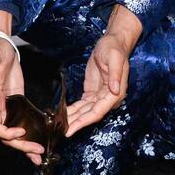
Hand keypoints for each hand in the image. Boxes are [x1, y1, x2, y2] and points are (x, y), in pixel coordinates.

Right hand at [0, 36, 44, 165]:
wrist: (1, 48)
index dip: (6, 133)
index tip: (21, 131)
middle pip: (6, 136)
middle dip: (21, 146)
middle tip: (38, 151)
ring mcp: (7, 109)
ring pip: (13, 135)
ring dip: (25, 147)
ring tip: (40, 157)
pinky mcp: (17, 105)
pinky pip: (21, 126)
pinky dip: (29, 137)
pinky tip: (39, 144)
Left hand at [64, 4, 139, 137]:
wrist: (113, 42)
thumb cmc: (115, 49)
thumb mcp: (115, 59)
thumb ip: (115, 75)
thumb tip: (115, 90)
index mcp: (115, 94)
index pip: (97, 112)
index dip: (84, 121)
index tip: (72, 129)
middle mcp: (108, 98)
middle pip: (90, 115)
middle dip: (76, 123)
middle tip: (61, 131)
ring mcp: (100, 96)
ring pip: (85, 112)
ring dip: (73, 118)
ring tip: (59, 125)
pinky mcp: (92, 92)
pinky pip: (82, 105)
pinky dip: (73, 110)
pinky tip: (63, 114)